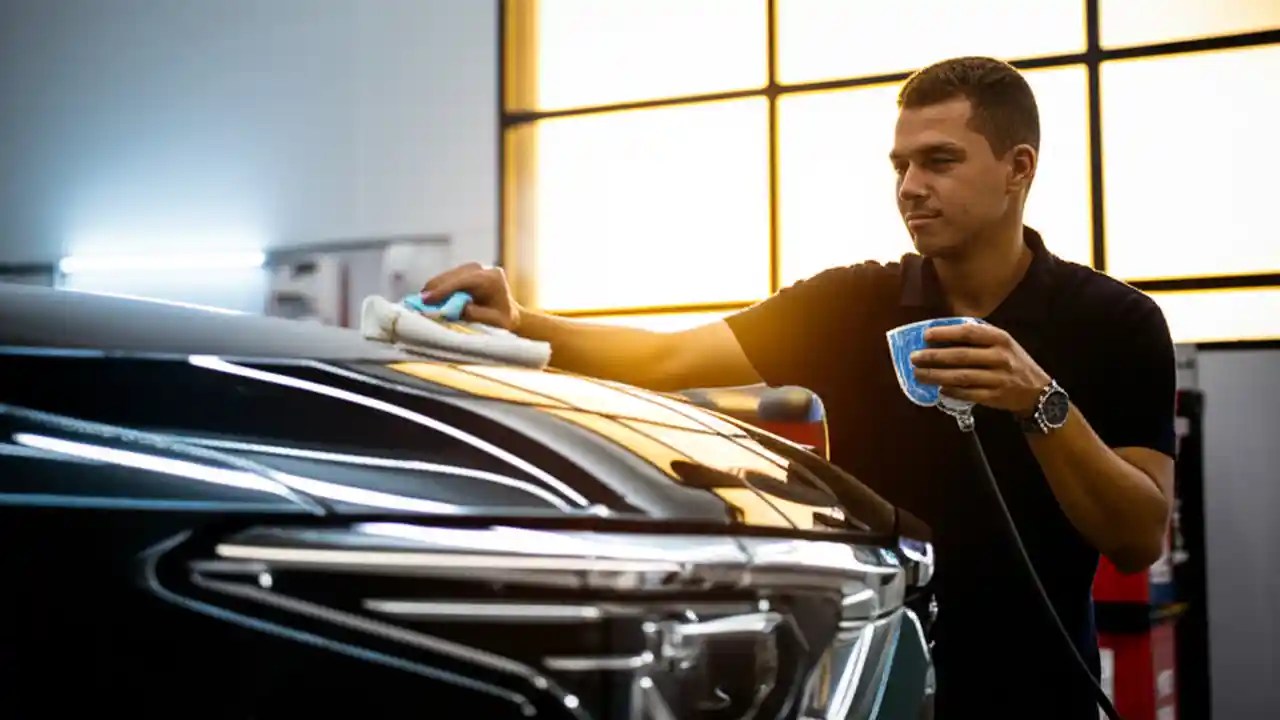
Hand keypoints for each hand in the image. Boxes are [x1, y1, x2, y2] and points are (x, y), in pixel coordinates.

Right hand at [420, 262, 521, 330]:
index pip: (463, 281)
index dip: (443, 290)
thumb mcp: (493, 322)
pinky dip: (438, 287)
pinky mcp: (467, 270)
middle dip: (434, 289)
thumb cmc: (504, 321)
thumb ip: (474, 314)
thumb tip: (451, 308)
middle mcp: (483, 268)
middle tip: (417, 303)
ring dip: (434, 288)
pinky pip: (448, 278)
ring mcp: (474, 267)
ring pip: (447, 275)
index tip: (426, 300)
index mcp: (492, 279)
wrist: (511, 313)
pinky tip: (430, 298)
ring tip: (421, 302)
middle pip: (452, 276)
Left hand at [910, 322, 1050, 414]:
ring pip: (960, 377)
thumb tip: (941, 335)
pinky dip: (951, 391)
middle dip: (933, 357)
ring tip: (918, 374)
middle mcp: (1000, 357)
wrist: (1038, 391)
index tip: (925, 335)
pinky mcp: (995, 397)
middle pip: (960, 356)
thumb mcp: (1003, 343)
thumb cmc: (1013, 362)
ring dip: (936, 375)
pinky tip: (938, 388)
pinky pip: (967, 394)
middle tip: (914, 358)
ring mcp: (998, 378)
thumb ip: (979, 338)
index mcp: (1000, 339)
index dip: (945, 333)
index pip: (968, 333)